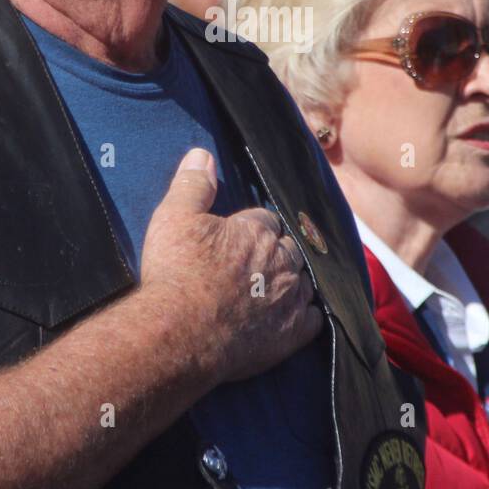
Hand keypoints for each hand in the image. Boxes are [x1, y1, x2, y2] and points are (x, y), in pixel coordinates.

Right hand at [139, 148, 322, 385]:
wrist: (178, 332)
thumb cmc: (175, 273)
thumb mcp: (173, 217)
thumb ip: (193, 185)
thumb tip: (203, 154)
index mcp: (256, 230)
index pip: (266, 219)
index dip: (252, 227)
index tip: (239, 238)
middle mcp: (280, 260)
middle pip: (289, 248)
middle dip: (277, 251)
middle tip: (256, 263)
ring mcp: (289, 298)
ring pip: (305, 281)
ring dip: (292, 281)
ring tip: (274, 288)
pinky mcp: (292, 333)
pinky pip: (314, 320)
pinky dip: (306, 317)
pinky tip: (293, 318)